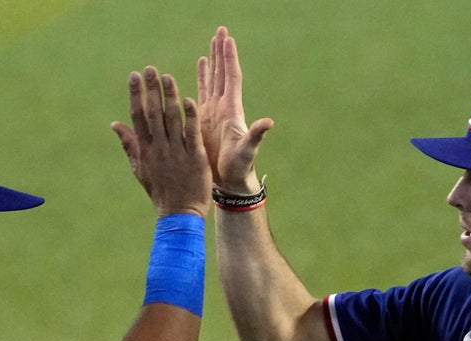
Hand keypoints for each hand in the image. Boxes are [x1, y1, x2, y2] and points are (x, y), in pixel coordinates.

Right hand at [112, 67, 211, 217]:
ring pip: (172, 120)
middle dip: (151, 90)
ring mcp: (177, 153)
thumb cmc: (160, 191)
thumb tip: (115, 124)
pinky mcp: (194, 158)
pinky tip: (188, 101)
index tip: (135, 76)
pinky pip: (191, 135)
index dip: (136, 95)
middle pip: (153, 114)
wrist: (179, 213)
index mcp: (145, 150)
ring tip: (168, 77)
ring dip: (170, 98)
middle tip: (150, 69)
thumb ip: (129, 144)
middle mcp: (159, 148)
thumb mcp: (140, 169)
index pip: (138, 117)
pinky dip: (190, 118)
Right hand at [197, 26, 273, 192]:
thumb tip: (269, 122)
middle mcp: (224, 107)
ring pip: (213, 79)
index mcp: (232, 110)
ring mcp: (214, 111)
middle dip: (221, 52)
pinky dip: (202, 76)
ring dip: (212, 60)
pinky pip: (203, 91)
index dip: (229, 59)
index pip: (231, 78)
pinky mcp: (204, 118)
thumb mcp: (248, 150)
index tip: (227, 39)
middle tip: (221, 30)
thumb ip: (256, 135)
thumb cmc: (239, 167)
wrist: (230, 180)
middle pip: (223, 73)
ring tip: (212, 42)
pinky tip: (201, 64)